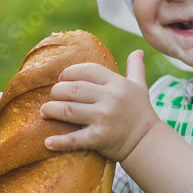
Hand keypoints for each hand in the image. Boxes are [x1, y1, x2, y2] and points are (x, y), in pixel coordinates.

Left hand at [41, 50, 158, 162]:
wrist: (147, 142)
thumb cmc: (140, 112)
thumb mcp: (140, 86)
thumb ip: (136, 67)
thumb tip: (137, 51)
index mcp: (116, 83)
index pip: (87, 70)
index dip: (70, 72)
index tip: (61, 79)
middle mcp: (110, 98)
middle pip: (73, 89)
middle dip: (57, 91)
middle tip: (52, 96)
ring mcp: (104, 118)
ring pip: (68, 110)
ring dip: (51, 110)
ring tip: (44, 111)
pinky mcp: (99, 138)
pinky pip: (74, 139)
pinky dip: (59, 141)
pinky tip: (47, 142)